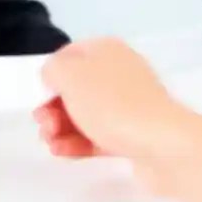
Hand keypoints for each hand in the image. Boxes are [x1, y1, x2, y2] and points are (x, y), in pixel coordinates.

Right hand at [34, 38, 193, 162]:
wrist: (162, 144)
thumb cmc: (112, 103)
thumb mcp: (71, 75)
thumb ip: (54, 69)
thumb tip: (56, 76)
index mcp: (107, 50)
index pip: (69, 55)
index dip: (50, 74)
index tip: (39, 95)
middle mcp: (119, 73)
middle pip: (75, 88)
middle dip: (53, 107)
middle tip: (45, 125)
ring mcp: (128, 105)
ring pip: (84, 114)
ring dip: (61, 128)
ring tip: (52, 143)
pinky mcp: (132, 134)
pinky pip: (97, 135)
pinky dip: (77, 142)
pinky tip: (62, 152)